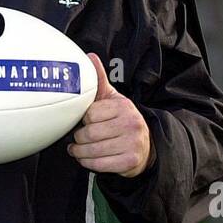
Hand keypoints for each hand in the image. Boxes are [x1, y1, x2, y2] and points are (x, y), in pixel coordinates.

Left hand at [69, 52, 151, 176]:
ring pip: (92, 151)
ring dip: (79, 152)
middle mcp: (130, 124)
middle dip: (79, 138)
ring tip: (77, 149)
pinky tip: (86, 158)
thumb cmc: (123, 120)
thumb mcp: (113, 99)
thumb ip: (100, 80)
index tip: (85, 121)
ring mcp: (132, 144)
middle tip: (78, 138)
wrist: (146, 145)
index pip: (90, 114)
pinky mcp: (129, 162)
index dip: (84, 119)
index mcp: (123, 106)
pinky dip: (87, 163)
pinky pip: (99, 165)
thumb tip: (90, 57)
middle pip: (89, 133)